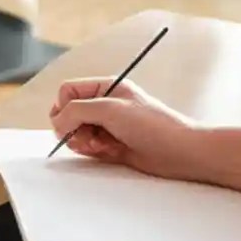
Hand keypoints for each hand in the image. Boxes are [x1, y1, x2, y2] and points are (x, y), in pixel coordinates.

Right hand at [49, 78, 205, 180]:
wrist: (182, 152)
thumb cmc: (154, 125)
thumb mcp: (110, 109)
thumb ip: (77, 110)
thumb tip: (58, 122)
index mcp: (106, 87)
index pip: (68, 91)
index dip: (63, 106)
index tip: (69, 121)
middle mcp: (105, 105)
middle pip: (68, 113)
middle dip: (71, 127)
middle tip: (84, 136)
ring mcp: (108, 126)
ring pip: (75, 132)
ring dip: (81, 140)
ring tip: (99, 145)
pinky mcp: (112, 146)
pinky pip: (87, 147)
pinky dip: (90, 151)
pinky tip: (107, 152)